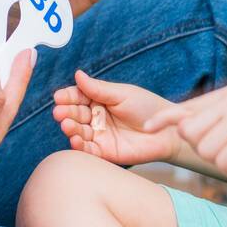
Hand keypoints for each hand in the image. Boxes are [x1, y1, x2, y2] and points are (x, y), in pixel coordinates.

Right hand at [52, 70, 180, 165]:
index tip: (59, 97)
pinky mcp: (105, 152)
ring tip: (67, 125)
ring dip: (70, 129)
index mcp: (99, 100)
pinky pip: (88, 150)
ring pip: (78, 132)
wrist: (167, 130)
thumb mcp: (122, 94)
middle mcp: (96, 117)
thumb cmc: (148, 108)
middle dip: (66, 113)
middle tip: (59, 112)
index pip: (78, 96)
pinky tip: (75, 140)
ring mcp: (99, 135)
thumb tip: (78, 75)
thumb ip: (99, 88)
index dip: (67, 97)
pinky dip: (79, 146)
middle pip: (75, 114)